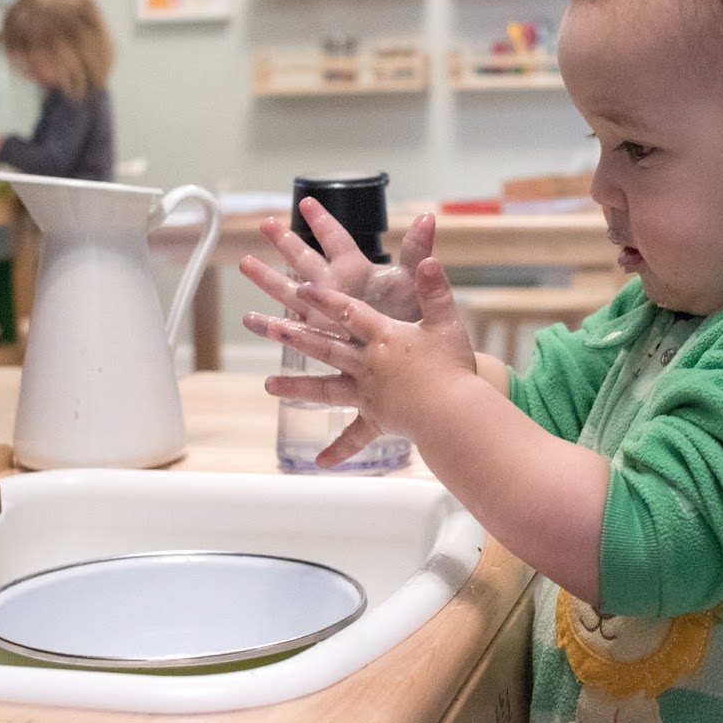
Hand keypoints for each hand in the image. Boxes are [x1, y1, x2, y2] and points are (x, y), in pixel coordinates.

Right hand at [238, 198, 436, 327]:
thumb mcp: (413, 281)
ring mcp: (325, 313)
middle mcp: (337, 288)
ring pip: (291, 291)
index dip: (323, 221)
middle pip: (305, 260)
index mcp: (357, 270)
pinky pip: (291, 328)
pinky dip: (271, 325)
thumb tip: (427, 218)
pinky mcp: (320, 338)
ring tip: (245, 264)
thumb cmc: (415, 319)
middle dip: (285, 242)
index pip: (336, 240)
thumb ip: (416, 250)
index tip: (307, 202)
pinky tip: (251, 320)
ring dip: (268, 278)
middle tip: (265, 223)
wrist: (411, 360)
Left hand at [242, 258, 477, 466]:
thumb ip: (434, 290)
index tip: (302, 288)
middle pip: (326, 348)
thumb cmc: (452, 368)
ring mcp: (369, 394)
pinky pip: (355, 436)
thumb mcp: (445, 323)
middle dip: (296, 336)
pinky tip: (320, 462)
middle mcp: (369, 365)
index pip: (350, 313)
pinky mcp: (378, 420)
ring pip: (326, 389)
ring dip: (297, 388)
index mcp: (385, 339)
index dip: (326, 299)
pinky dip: (339, 450)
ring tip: (269, 386)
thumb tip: (428, 259)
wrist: (454, 414)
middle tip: (270, 326)